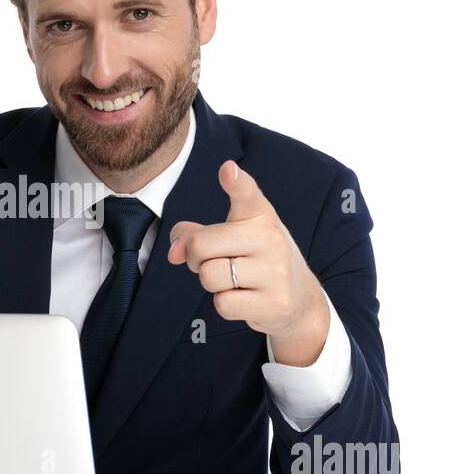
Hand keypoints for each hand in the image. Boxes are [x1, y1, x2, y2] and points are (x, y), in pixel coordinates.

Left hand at [167, 159, 328, 365]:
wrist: (299, 298)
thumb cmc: (256, 259)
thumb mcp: (232, 236)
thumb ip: (195, 234)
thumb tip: (173, 252)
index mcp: (259, 214)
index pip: (246, 194)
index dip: (235, 182)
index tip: (228, 170)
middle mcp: (270, 238)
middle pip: (201, 245)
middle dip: (194, 257)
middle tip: (213, 260)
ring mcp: (276, 271)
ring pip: (209, 276)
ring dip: (210, 281)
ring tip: (231, 279)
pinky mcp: (276, 302)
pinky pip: (223, 303)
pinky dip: (225, 303)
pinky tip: (244, 297)